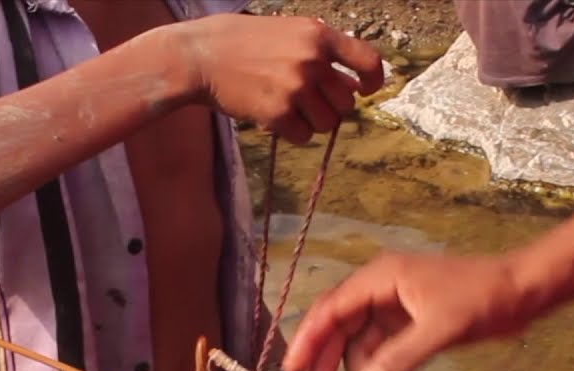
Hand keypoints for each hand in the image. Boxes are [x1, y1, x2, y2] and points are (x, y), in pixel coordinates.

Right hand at [173, 14, 383, 143]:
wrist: (200, 57)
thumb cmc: (240, 41)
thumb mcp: (286, 31)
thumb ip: (318, 52)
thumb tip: (349, 84)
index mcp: (318, 36)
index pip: (367, 60)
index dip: (373, 80)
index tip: (366, 90)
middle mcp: (312, 62)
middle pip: (346, 103)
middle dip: (331, 106)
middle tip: (307, 102)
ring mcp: (295, 89)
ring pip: (327, 124)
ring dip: (312, 122)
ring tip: (288, 109)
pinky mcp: (277, 114)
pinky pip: (302, 136)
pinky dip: (291, 133)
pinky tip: (273, 117)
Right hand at [284, 252, 526, 370]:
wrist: (524, 291)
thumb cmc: (484, 298)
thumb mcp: (440, 329)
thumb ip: (399, 360)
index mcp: (380, 277)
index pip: (331, 308)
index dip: (309, 339)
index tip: (292, 368)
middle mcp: (381, 290)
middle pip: (341, 330)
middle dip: (334, 366)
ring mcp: (396, 309)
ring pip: (366, 349)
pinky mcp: (411, 326)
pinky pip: (392, 356)